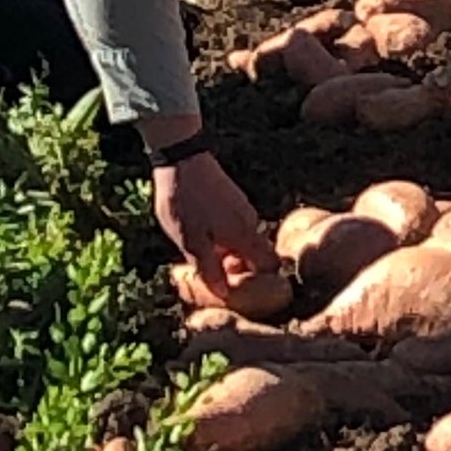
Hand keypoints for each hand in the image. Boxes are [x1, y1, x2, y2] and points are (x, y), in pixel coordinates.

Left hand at [151, 148, 280, 294]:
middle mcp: (250, 221)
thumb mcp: (191, 243)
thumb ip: (209, 270)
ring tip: (198, 255)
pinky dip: (221, 237)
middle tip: (211, 276)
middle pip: (255, 255)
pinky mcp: (231, 198)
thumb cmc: (186, 203)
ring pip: (242, 240)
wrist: (181, 158)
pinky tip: (198, 235)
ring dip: (226, 253)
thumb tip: (224, 293)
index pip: (269, 266)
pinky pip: (233, 226)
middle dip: (238, 270)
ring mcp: (242, 207)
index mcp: (245, 235)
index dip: (260, 283)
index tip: (240, 291)